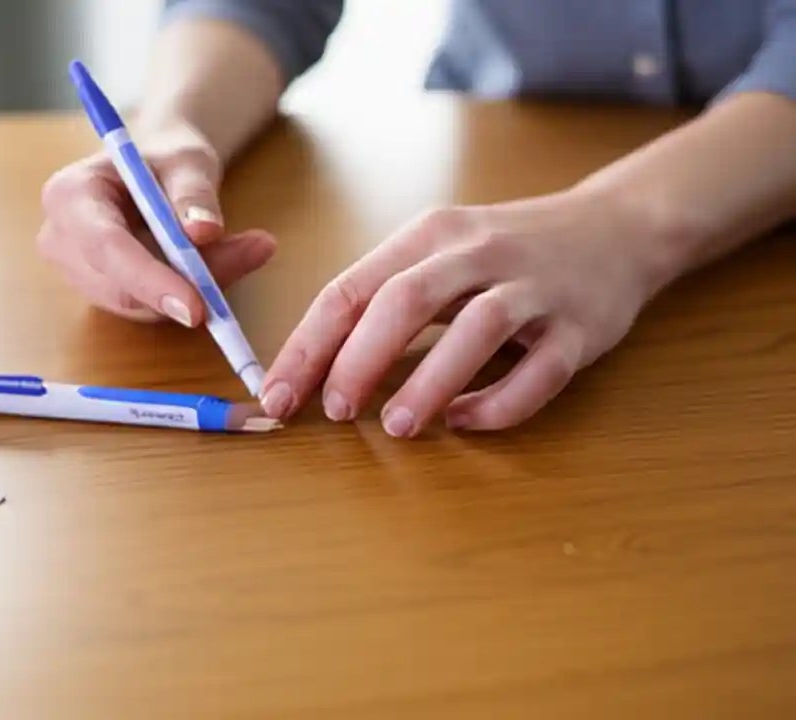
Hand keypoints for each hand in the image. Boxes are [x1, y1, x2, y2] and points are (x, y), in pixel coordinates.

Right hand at [37, 122, 276, 325]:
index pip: (105, 248)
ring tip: (246, 247)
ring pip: (139, 304)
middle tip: (254, 251)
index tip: (196, 306)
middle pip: (120, 286)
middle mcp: (61, 239)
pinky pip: (149, 309)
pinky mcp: (101, 293)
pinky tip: (218, 264)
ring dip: (195, 288)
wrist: (154, 172)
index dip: (149, 280)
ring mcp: (77, 272)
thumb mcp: (186, 160)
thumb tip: (204, 231)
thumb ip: (194, 192)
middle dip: (185, 284)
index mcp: (70, 195)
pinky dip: (188, 293)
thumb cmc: (164, 159)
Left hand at [260, 189, 665, 434]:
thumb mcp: (438, 256)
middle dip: (358, 360)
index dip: (308, 346)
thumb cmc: (505, 254)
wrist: (616, 228)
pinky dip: (499, 402)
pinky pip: (540, 370)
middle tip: (333, 413)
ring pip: (475, 330)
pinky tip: (465, 422)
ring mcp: (533, 288)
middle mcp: (478, 252)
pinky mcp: (581, 327)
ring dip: (428, 382)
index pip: (351, 288)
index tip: (277, 396)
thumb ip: (380, 302)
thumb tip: (311, 370)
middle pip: (405, 301)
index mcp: (428, 236)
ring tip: (395, 427)